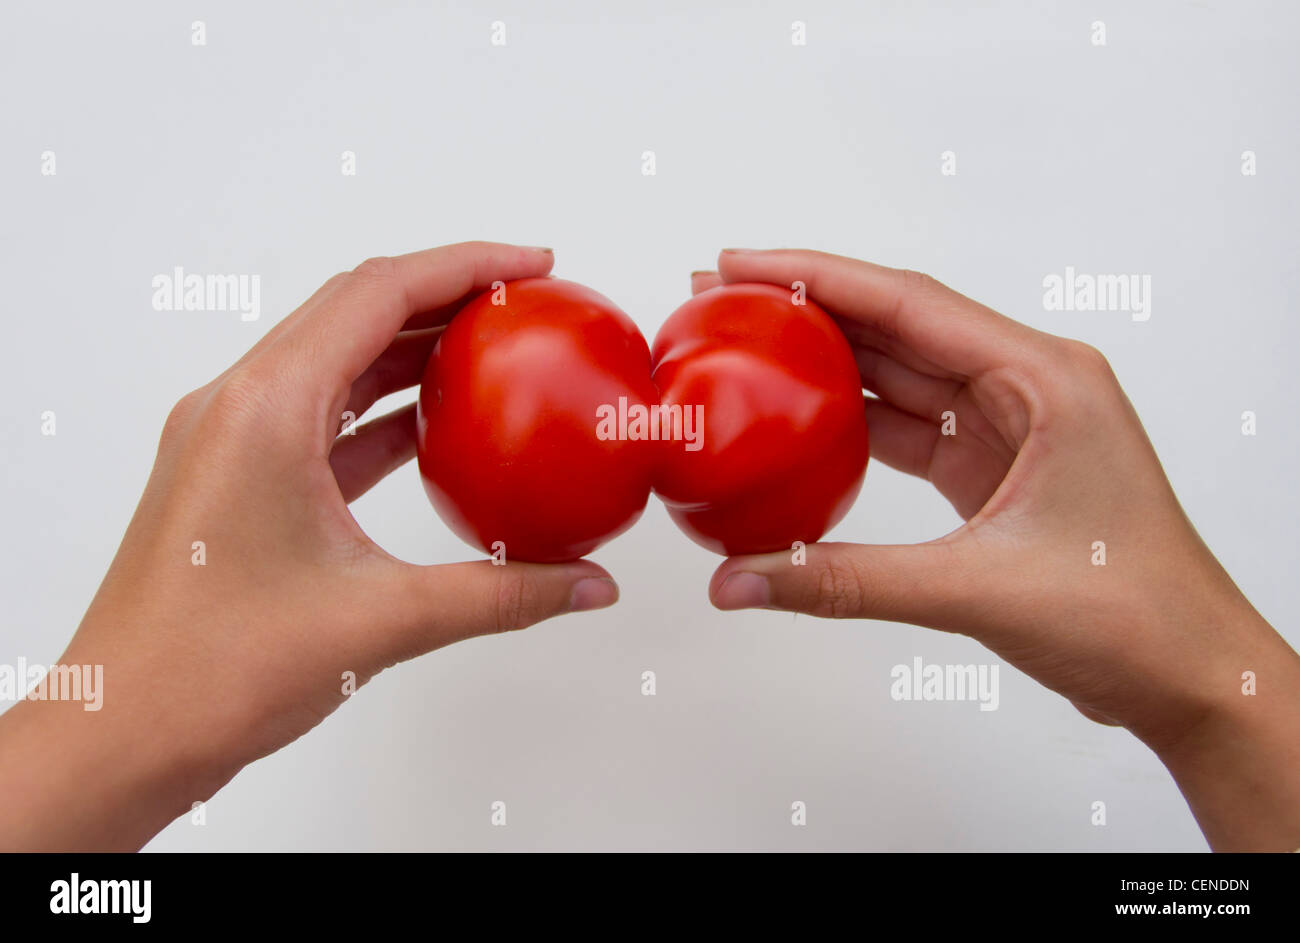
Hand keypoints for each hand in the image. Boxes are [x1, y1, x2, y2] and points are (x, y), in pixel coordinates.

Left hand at [0, 242, 618, 850]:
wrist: (123, 733)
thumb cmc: (216, 671)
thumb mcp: (383, 621)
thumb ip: (501, 595)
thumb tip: (586, 584)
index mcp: (265, 411)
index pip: (377, 294)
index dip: (464, 263)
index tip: (531, 262)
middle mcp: (237, 406)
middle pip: (352, 308)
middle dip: (442, 292)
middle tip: (519, 301)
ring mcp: (226, 439)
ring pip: (331, 358)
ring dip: (407, 347)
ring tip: (487, 352)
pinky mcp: (229, 476)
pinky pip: (315, 414)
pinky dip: (376, 409)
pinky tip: (430, 430)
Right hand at [694, 250, 1299, 851]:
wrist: (1191, 674)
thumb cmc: (1135, 614)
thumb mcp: (976, 588)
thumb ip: (845, 581)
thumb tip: (741, 580)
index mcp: (1046, 380)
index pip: (910, 303)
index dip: (818, 276)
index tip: (744, 264)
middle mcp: (1031, 387)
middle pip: (901, 325)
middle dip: (811, 309)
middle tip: (726, 298)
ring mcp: (1014, 427)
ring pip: (904, 375)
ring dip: (830, 363)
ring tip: (752, 347)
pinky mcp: (997, 468)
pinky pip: (914, 429)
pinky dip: (856, 425)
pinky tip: (804, 423)